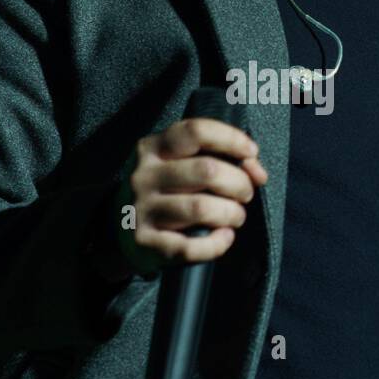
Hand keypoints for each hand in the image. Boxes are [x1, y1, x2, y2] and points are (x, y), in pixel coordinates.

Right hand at [115, 117, 267, 275]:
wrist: (120, 228)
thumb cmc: (167, 191)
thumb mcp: (184, 165)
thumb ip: (223, 160)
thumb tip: (257, 172)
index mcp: (153, 148)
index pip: (196, 132)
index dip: (231, 139)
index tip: (251, 152)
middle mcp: (144, 175)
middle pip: (206, 171)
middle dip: (239, 183)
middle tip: (245, 194)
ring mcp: (142, 209)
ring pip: (202, 208)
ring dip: (232, 214)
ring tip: (235, 216)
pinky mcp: (145, 242)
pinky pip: (190, 246)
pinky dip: (217, 244)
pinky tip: (224, 237)